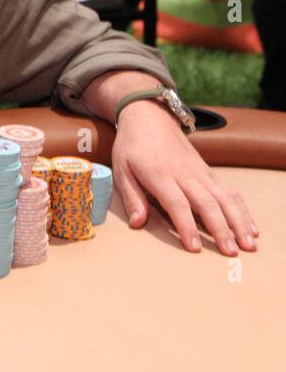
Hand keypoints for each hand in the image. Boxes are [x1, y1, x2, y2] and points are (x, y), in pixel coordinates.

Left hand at [112, 100, 258, 254]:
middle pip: (207, 203)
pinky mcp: (209, 172)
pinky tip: (251, 227)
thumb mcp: (121, 169)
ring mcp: (200, 172)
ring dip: (239, 222)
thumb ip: (132, 198)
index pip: (177, 204)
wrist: (149, 118)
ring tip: (249, 244)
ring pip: (225, 198)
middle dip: (221, 230)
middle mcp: (185, 174)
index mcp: (160, 175)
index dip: (186, 226)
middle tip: (230, 253)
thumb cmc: (132, 147)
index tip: (194, 247)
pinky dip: (242, 209)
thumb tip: (137, 224)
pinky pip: (229, 191)